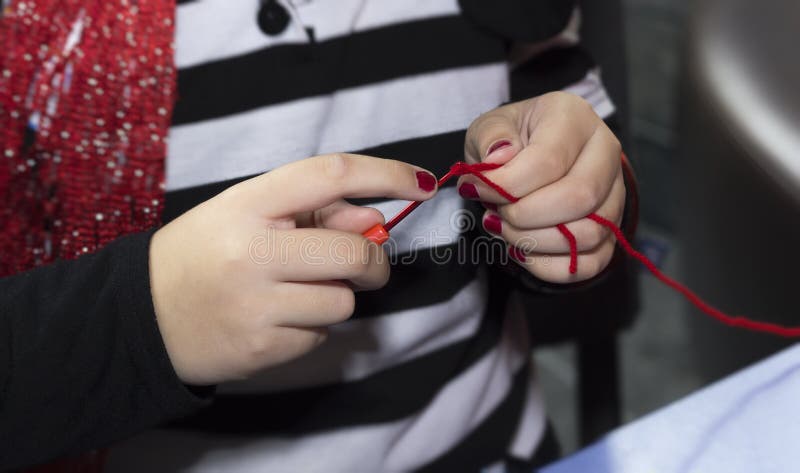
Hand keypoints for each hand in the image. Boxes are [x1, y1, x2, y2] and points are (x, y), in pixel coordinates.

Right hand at [149, 154, 437, 384]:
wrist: (142, 316)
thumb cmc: (203, 253)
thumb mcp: (246, 214)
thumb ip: (311, 211)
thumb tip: (376, 219)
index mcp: (247, 205)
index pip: (330, 174)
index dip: (386, 174)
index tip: (422, 183)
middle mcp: (252, 253)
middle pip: (354, 252)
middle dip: (373, 259)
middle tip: (365, 262)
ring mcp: (256, 305)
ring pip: (344, 300)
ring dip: (335, 294)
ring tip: (293, 292)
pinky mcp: (261, 349)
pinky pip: (321, 335)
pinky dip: (311, 326)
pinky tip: (276, 317)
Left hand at [460, 92, 624, 282]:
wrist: (531, 158)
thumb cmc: (510, 141)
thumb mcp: (489, 127)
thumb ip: (489, 138)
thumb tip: (500, 157)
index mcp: (574, 118)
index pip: (548, 160)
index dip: (507, 185)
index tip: (477, 190)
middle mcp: (605, 152)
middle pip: (579, 197)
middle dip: (525, 216)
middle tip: (496, 214)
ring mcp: (614, 193)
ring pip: (589, 234)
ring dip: (535, 242)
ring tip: (506, 229)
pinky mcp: (611, 229)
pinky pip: (590, 263)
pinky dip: (548, 266)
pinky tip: (522, 249)